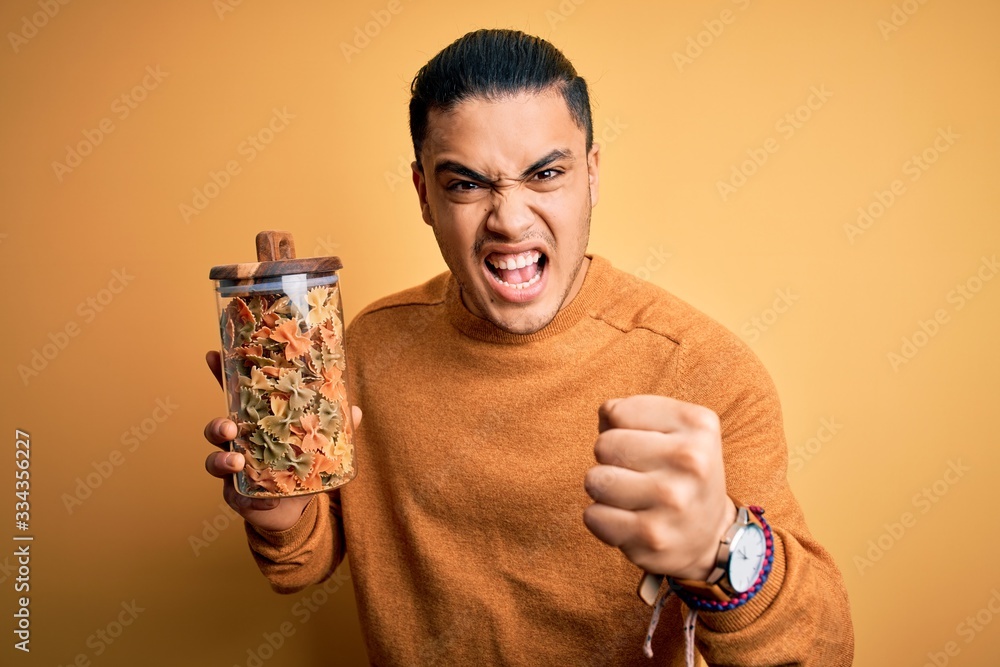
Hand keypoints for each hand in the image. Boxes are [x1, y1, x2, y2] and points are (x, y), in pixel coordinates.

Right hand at [202, 350, 361, 532]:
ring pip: (215, 462)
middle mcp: (240, 443)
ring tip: (237, 463)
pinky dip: (247, 499)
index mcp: (256, 422)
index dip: (221, 375)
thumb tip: (355, 410)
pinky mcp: (239, 496)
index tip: (212, 355)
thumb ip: (334, 427)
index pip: (235, 396)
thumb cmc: (302, 464)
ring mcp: (235, 470)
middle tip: (230, 428)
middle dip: (218, 425)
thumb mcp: (318, 442)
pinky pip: (235, 496)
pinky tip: (264, 501)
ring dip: (222, 461)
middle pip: (217, 428)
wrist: (298, 507)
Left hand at [582, 395, 736, 580]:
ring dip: (604, 490)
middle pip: (604, 445)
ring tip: (632, 496)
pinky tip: (630, 520)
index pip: (618, 412)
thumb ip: (634, 411)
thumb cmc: (681, 473)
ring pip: (595, 480)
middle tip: (637, 473)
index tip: (646, 445)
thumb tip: (605, 415)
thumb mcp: (677, 429)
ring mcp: (672, 501)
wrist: (712, 535)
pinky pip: (593, 516)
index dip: (621, 429)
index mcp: (697, 425)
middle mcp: (690, 461)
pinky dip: (603, 519)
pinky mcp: (652, 536)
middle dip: (610, 459)